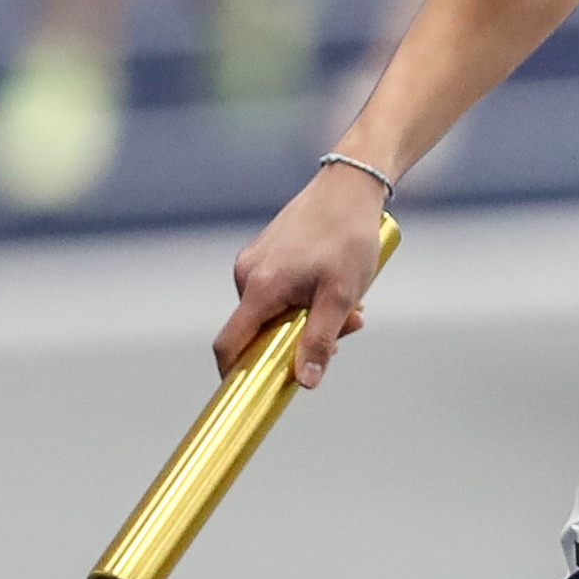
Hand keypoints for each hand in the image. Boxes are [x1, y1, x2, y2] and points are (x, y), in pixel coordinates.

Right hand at [216, 168, 388, 387]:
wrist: (350, 186)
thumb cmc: (348, 238)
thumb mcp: (341, 295)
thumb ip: (321, 339)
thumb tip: (305, 382)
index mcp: (259, 288)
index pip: (229, 345)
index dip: (236, 375)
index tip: (255, 393)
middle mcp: (247, 274)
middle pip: (258, 331)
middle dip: (297, 340)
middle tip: (345, 329)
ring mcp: (254, 261)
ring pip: (272, 311)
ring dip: (307, 317)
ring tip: (349, 300)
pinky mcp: (265, 252)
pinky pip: (276, 291)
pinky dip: (303, 298)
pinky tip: (333, 283)